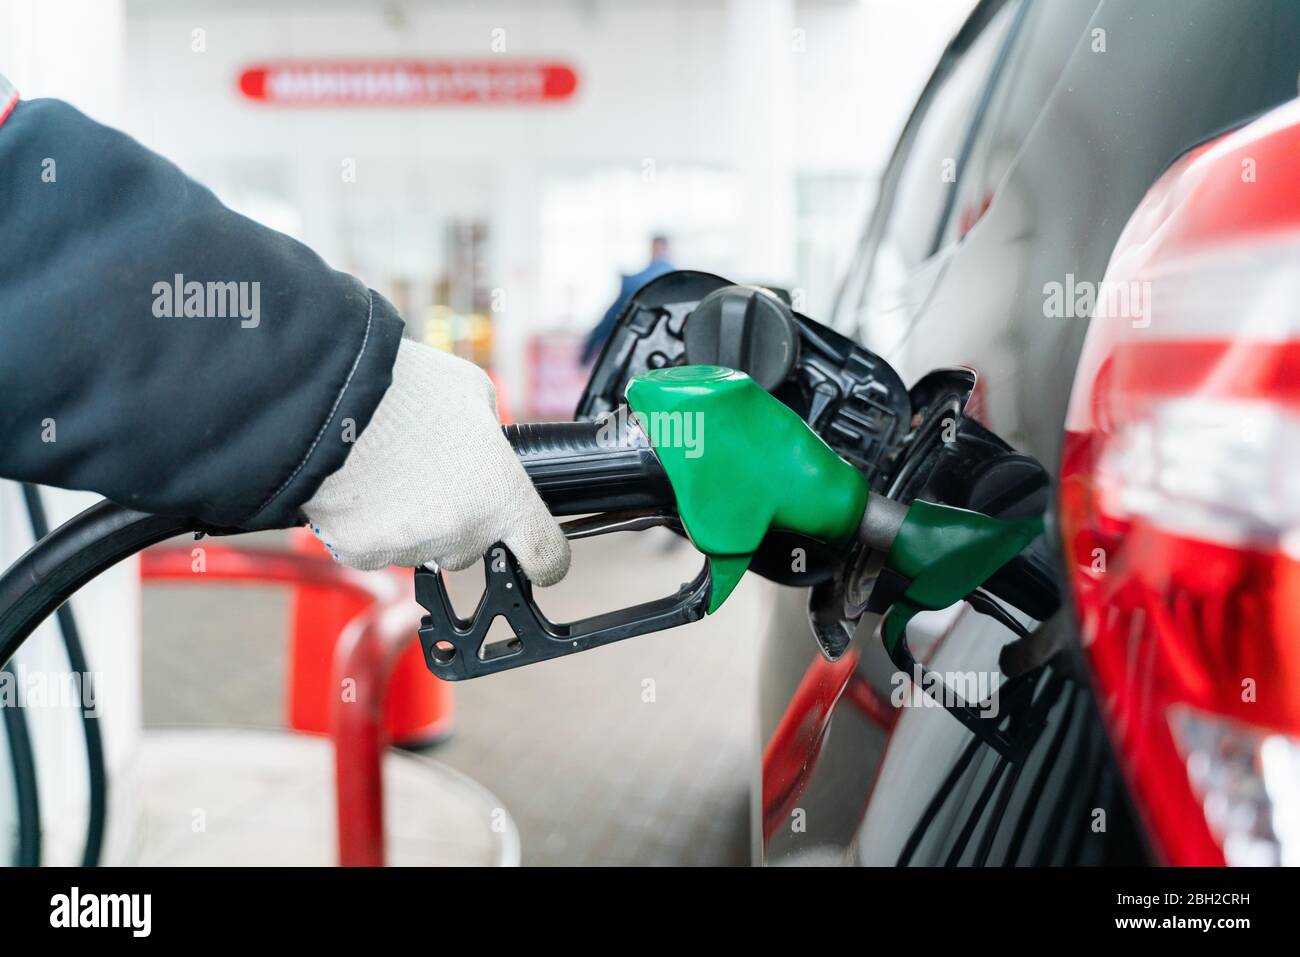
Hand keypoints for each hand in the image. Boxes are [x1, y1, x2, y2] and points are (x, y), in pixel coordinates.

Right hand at [302, 339, 570, 583]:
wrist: (325, 397)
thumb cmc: (404, 388)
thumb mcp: (475, 395)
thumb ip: (493, 437)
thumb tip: (489, 452)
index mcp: (502, 498)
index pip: (546, 556)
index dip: (546, 560)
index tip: (540, 559)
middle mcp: (462, 534)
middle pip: (474, 546)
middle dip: (462, 517)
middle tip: (434, 473)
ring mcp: (411, 549)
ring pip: (425, 546)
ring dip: (416, 520)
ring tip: (393, 470)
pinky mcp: (363, 554)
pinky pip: (378, 547)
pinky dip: (372, 525)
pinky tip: (364, 485)